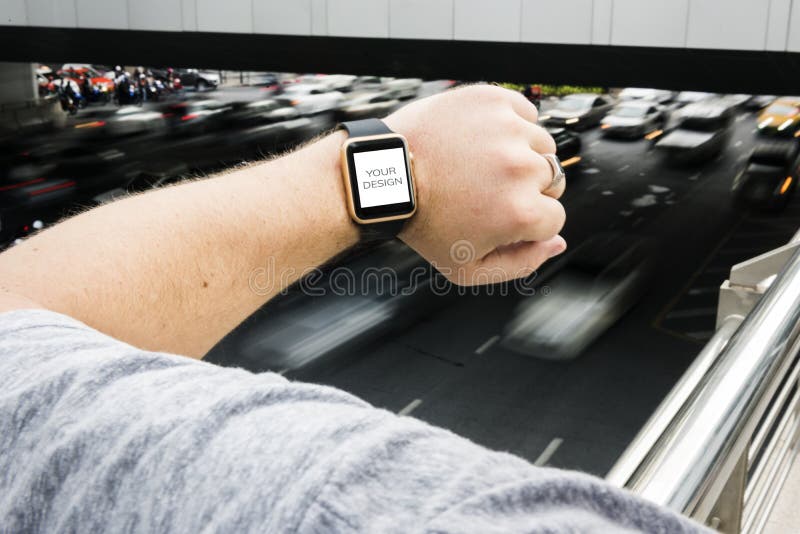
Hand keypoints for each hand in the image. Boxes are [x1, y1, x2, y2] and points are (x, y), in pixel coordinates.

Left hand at [384, 84, 566, 285]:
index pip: (555, 219)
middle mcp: (521, 168)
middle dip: (527, 191)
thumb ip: (521, 264)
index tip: (496, 216)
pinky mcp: (494, 100)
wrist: (386, 175)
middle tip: (485, 191)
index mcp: (521, 212)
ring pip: (542, 146)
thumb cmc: (423, 223)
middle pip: (553, 182)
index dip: (526, 224)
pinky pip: (525, 114)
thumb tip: (557, 243)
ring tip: (482, 165)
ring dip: (521, 156)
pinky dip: (510, 126)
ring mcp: (508, 129)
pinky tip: (482, 141)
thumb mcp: (467, 269)